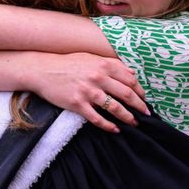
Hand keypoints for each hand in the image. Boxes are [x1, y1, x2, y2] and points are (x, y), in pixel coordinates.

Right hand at [25, 52, 148, 132]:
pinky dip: (109, 126)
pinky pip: (97, 118)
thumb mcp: (91, 58)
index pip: (130, 79)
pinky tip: (116, 130)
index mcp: (103, 65)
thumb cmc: (67, 63)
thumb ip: (112, 65)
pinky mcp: (78, 104)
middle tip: (147, 114)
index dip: (140, 91)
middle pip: (127, 94)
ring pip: (115, 108)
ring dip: (128, 118)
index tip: (144, 99)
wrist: (42, 70)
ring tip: (135, 123)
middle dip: (140, 106)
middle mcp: (98, 77)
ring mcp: (88, 92)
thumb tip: (132, 74)